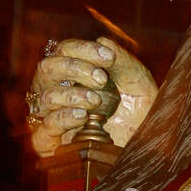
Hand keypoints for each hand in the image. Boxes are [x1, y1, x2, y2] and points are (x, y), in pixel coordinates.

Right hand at [26, 35, 157, 156]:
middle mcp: (59, 93)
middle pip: (47, 69)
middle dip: (74, 68)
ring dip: (71, 94)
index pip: (64, 51)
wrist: (147, 150)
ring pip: (44, 97)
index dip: (83, 49)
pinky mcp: (50, 145)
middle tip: (102, 80)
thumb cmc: (142, 114)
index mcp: (75, 74)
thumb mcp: (139, 82)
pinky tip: (82, 116)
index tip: (108, 57)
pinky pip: (43, 128)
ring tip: (96, 101)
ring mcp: (52, 118)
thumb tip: (101, 40)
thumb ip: (123, 60)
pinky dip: (62, 118)